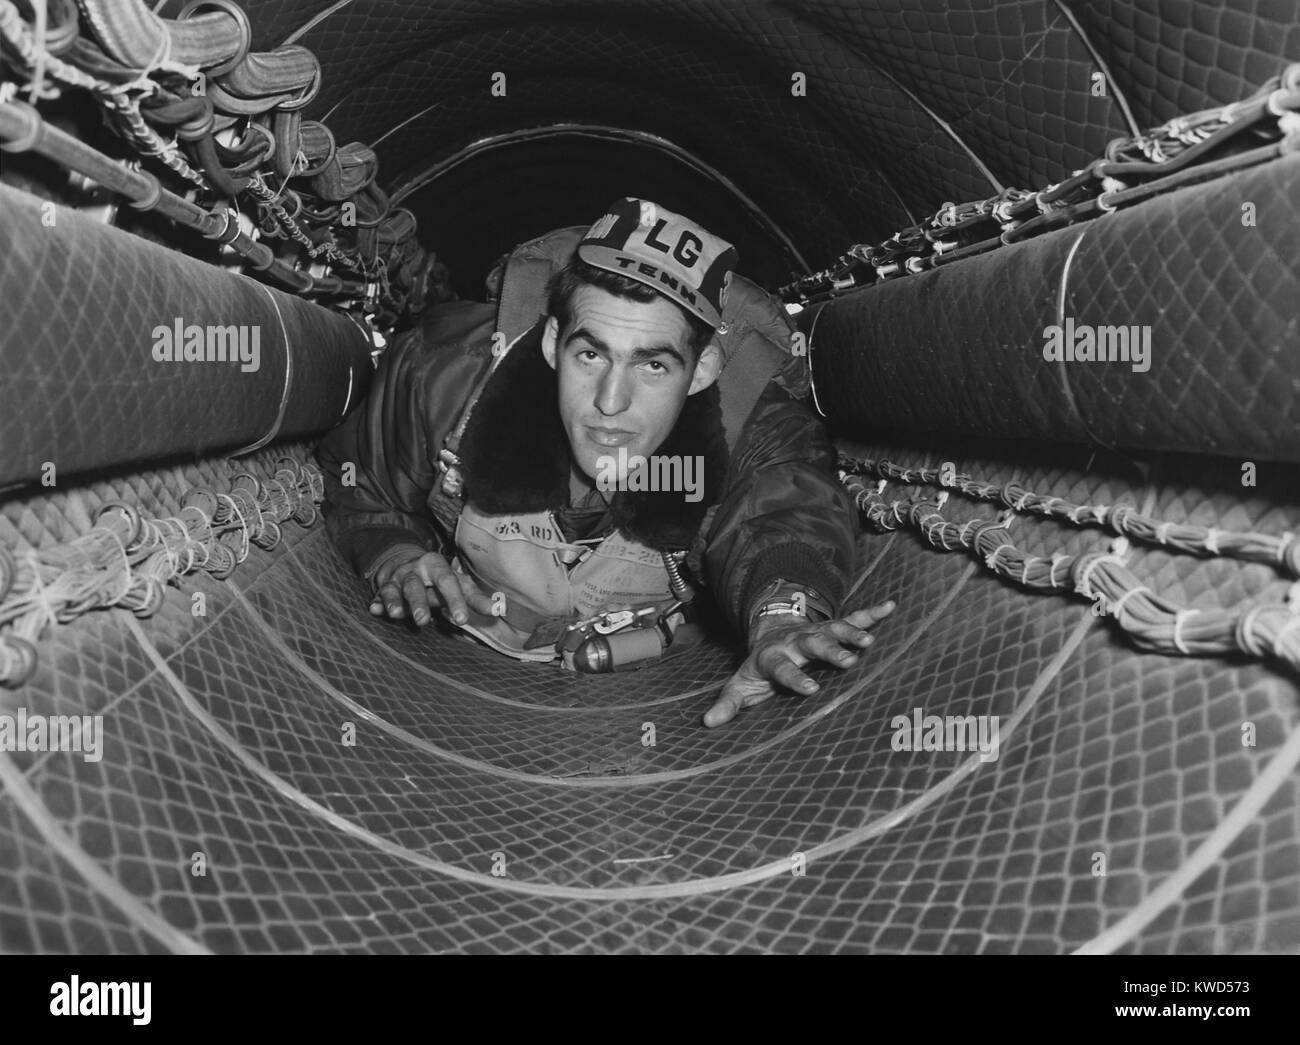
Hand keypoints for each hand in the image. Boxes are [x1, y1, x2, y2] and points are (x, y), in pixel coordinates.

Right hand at [369, 547, 497, 626]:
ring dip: (395, 602)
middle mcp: (414, 570)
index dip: (454, 599)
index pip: (447, 581)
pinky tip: (373, 610)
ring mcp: (396, 579)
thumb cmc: (438, 578)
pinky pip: (378, 596)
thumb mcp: (458, 584)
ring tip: (396, 615)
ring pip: (394, 590)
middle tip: (423, 621)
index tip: (461, 619)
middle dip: (419, 603)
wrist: (405, 561)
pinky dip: (376, 603)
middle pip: (416, 586)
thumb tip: (499, 610)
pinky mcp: (383, 589)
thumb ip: (475, 598)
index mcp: (436, 565)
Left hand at [703, 600, 895, 727]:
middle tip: (848, 661)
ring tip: (870, 641)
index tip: (811, 690)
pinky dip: (872, 613)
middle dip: (830, 651)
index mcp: (774, 657)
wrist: (771, 633)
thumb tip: (707, 723)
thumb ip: (727, 704)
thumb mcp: (740, 686)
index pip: (783, 668)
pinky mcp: (832, 627)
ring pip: (835, 629)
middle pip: (813, 644)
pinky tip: (891, 606)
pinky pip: (854, 618)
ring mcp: (816, 632)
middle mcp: (797, 642)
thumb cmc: (759, 668)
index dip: (795, 678)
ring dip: (852, 633)